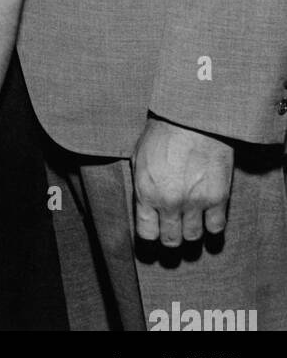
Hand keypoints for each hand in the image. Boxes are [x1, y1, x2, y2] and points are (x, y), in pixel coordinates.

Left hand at [132, 118, 233, 246]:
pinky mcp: (218, 197)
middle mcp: (170, 203)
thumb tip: (144, 204)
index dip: (151, 234)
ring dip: (191, 232)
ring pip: (194, 237)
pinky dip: (212, 225)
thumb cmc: (162, 133)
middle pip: (171, 240)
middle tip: (173, 228)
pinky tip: (208, 216)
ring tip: (190, 221)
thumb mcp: (139, 157)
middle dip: (170, 236)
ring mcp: (195, 202)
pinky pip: (216, 227)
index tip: (155, 230)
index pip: (147, 234)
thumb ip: (141, 184)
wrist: (192, 117)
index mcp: (146, 193)